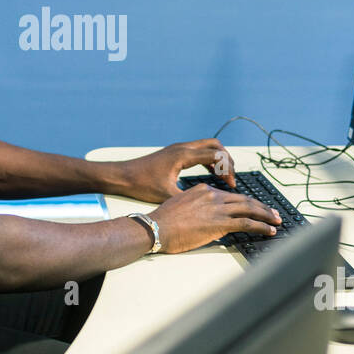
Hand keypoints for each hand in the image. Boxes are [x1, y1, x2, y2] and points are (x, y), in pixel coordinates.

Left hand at [118, 139, 236, 204]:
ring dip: (218, 160)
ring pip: (207, 146)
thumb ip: (189, 198)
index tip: (231, 184)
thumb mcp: (167, 194)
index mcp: (183, 155)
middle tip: (230, 178)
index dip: (228, 169)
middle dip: (227, 161)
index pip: (216, 156)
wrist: (122, 176)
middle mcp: (182, 148)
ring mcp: (178, 148)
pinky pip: (197, 151)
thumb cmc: (141, 184)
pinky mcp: (174, 153)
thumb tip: (208, 207)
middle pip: (215, 145)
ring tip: (223, 178)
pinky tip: (209, 175)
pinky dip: (207, 160)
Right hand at [149, 182, 281, 254]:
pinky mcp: (220, 222)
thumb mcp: (180, 207)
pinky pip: (247, 223)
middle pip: (244, 199)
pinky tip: (269, 230)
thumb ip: (196, 209)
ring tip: (276, 221)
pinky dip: (261, 226)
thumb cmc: (162, 223)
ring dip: (266, 215)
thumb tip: (205, 220)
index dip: (245, 202)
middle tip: (273, 213)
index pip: (230, 196)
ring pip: (249, 208)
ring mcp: (217, 208)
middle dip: (261, 206)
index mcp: (203, 190)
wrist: (155, 228)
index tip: (253, 208)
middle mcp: (212, 196)